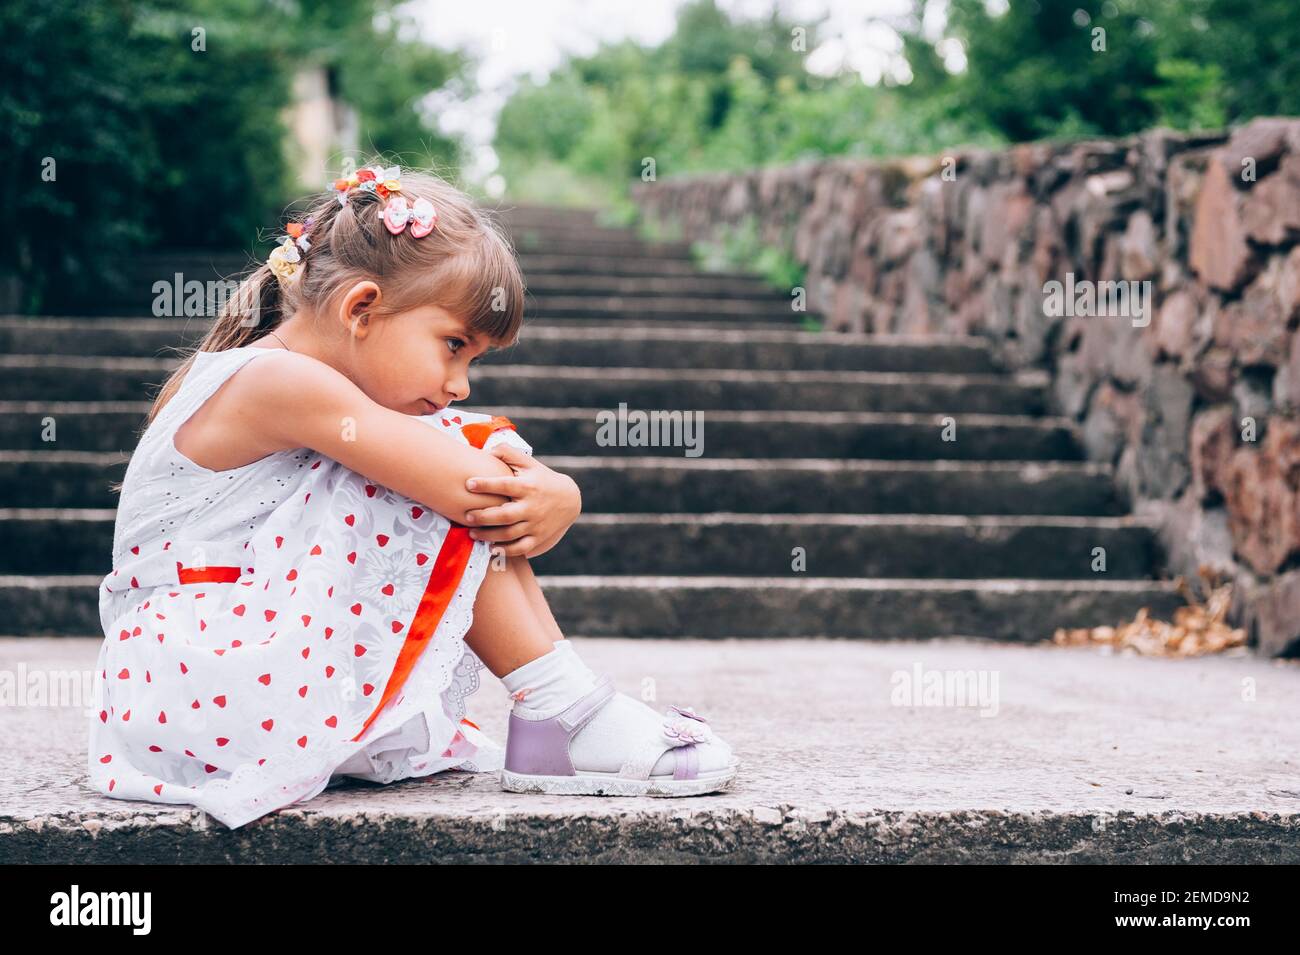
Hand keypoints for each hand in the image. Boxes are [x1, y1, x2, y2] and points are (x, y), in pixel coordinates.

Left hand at [463, 443, 580, 557]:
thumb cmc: (541, 479)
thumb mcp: (528, 463)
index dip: (486, 484)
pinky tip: (491, 547)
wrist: (569, 500)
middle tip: (466, 516)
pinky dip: (505, 551)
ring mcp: (535, 524)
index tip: (469, 483)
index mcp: (528, 486)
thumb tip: (484, 450)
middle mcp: (532, 507)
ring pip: (509, 534)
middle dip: (483, 517)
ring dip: (489, 536)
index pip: (505, 485)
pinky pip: (520, 548)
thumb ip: (507, 453)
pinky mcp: (538, 538)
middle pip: (505, 515)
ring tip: (472, 533)